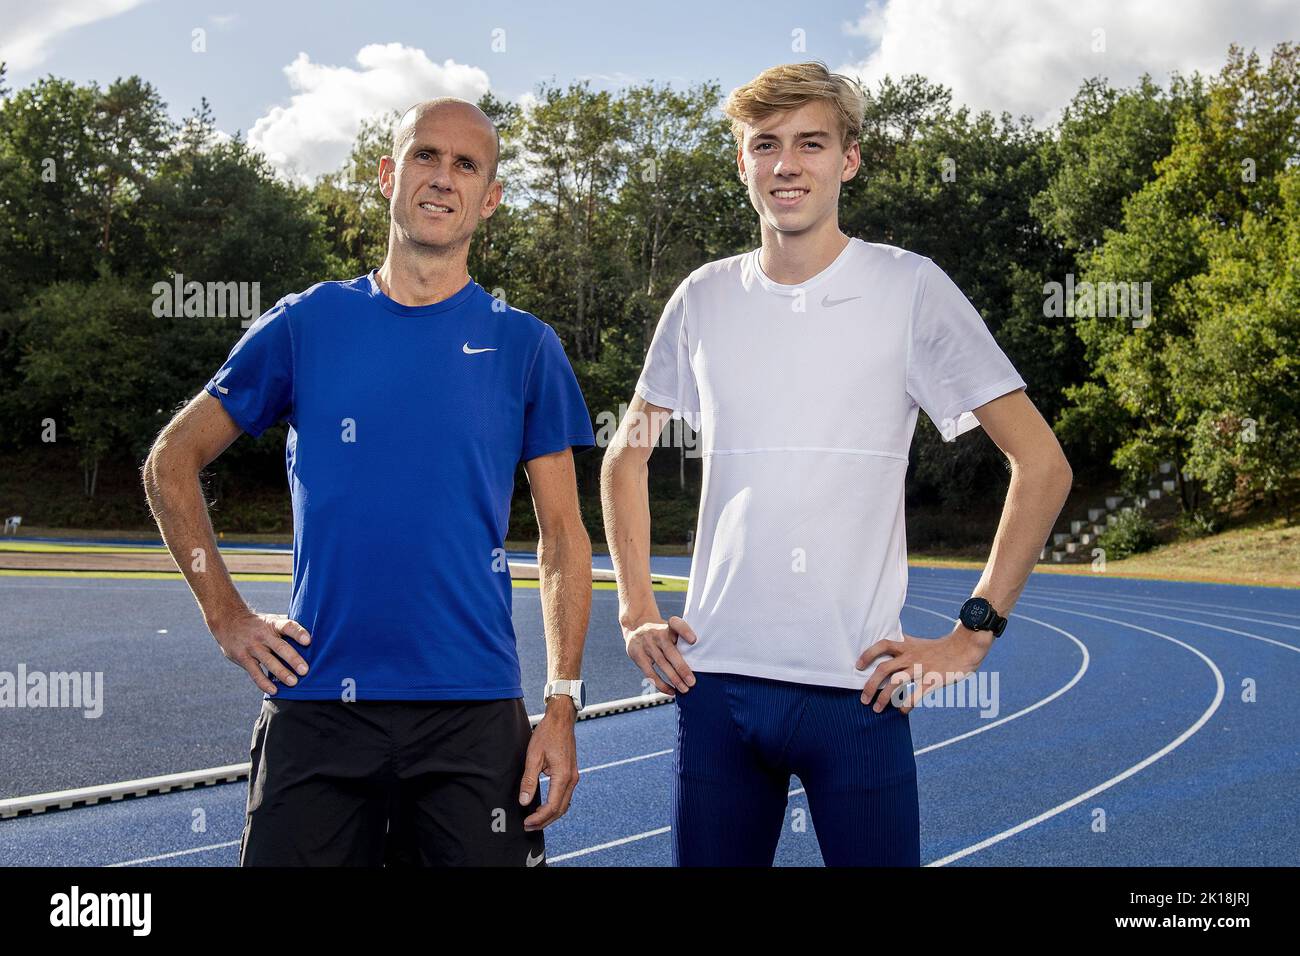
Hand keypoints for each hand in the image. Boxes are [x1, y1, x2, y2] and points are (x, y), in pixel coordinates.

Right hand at [210, 610, 310, 693]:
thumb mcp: (272, 620)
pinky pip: (255, 672)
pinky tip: (274, 690)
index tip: (308, 641)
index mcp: (273, 624)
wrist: (228, 621)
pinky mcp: (242, 657)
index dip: (298, 632)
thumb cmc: (259, 624)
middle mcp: (263, 635)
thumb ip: (288, 628)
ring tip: (293, 682)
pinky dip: (264, 682)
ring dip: (281, 673)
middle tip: (305, 670)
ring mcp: (252, 647)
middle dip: (293, 659)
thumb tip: (315, 637)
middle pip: (280, 647)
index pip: (287, 626)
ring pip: (268, 661)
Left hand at [519, 702, 578, 830]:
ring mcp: (573, 777)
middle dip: (544, 821)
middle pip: (560, 809)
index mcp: (563, 776)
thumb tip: (524, 801)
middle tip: (528, 826)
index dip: (539, 818)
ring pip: (564, 804)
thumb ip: (529, 781)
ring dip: (550, 815)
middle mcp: (572, 779)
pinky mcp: (571, 774)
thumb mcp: (533, 757)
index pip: (552, 806)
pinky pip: (565, 796)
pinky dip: (555, 806)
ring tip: (534, 820)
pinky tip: (544, 808)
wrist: (561, 720)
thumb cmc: (547, 735)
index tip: (526, 822)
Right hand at [624, 615, 697, 694]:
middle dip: (681, 667)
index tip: (694, 640)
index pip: (676, 624)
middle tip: (692, 682)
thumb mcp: (669, 630)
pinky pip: (650, 673)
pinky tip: (671, 691)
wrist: (635, 627)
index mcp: (668, 626)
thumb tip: (700, 662)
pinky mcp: (637, 655)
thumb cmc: (660, 634)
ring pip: (661, 663)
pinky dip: (661, 684)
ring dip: (674, 678)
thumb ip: (681, 641)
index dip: (685, 631)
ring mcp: (647, 645)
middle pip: (670, 651)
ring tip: (684, 689)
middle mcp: (657, 634)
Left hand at [856, 626, 990, 714]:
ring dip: (884, 698)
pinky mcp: (933, 680)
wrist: (965, 647)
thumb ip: (903, 645)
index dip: (868, 654)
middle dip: (870, 685)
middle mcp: (911, 657)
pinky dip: (907, 704)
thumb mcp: (919, 643)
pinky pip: (917, 694)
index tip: (857, 665)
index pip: (882, 645)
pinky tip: (902, 712)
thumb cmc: (941, 648)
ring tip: (877, 709)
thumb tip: (888, 644)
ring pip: (896, 683)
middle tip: (863, 699)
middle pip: (884, 668)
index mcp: (906, 646)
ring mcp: (921, 669)